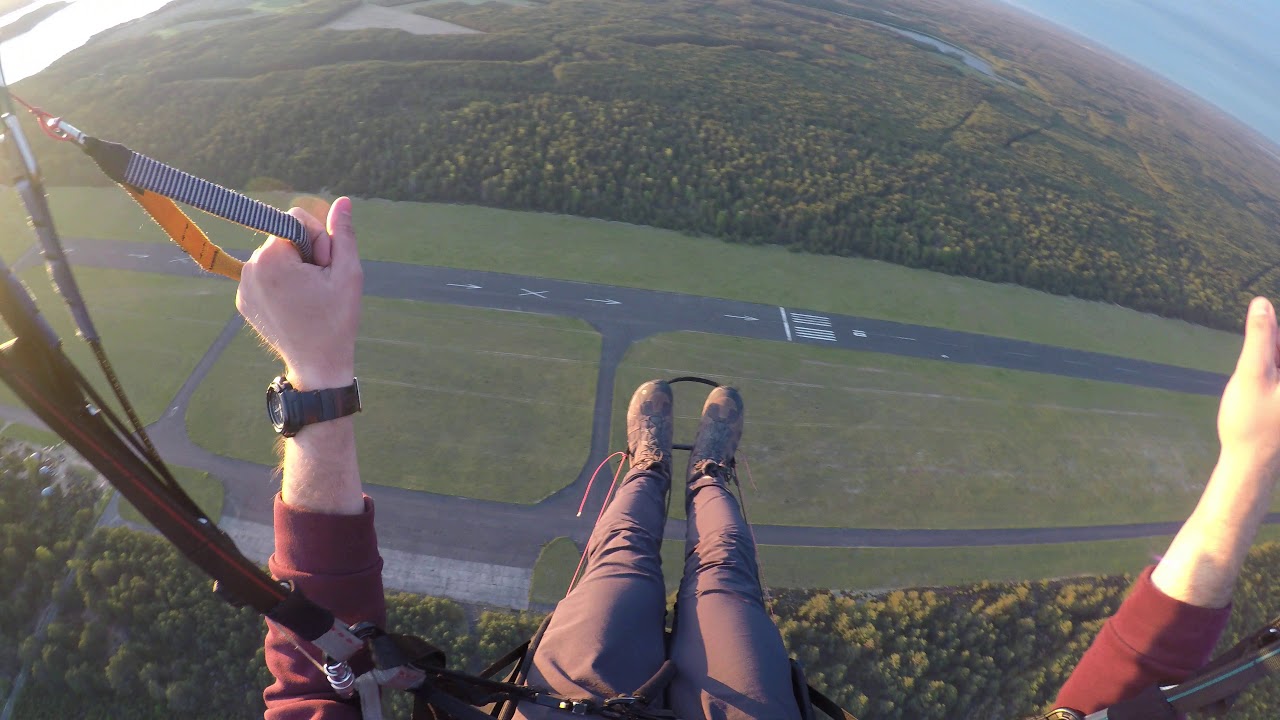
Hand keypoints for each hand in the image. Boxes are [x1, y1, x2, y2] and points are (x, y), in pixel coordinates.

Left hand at [236, 197, 362, 389]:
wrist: (316, 365)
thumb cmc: (336, 320)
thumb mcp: (348, 274)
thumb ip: (343, 235)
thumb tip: (343, 201)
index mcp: (272, 258)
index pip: (296, 220)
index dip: (319, 240)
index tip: (324, 268)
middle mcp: (250, 268)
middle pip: (285, 237)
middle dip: (306, 254)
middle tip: (319, 285)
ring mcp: (243, 285)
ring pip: (276, 256)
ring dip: (294, 268)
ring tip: (308, 297)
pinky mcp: (243, 300)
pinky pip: (266, 275)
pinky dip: (282, 283)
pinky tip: (295, 305)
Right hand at [1217, 296, 1279, 473]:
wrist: (1250, 463)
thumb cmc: (1251, 421)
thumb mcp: (1251, 374)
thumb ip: (1260, 338)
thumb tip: (1262, 303)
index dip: (1273, 337)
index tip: (1261, 345)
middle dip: (1274, 347)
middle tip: (1258, 354)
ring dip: (1274, 355)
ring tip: (1258, 379)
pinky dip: (1275, 367)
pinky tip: (1262, 378)